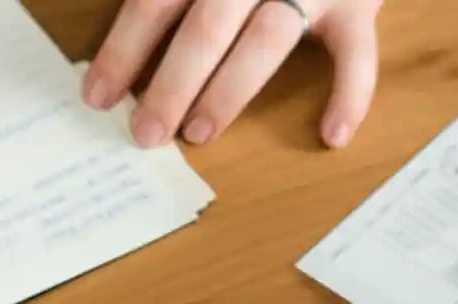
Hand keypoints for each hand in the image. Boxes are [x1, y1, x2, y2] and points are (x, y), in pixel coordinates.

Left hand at [83, 0, 381, 149]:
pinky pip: (358, 55)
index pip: (157, 0)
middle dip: (170, 84)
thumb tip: (126, 23)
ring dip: (229, 91)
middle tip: (145, 133)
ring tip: (198, 133)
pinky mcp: (359, 5)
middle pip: (206, 26)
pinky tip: (331, 137)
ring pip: (266, 40)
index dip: (124, 48)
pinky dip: (350, 97)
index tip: (98, 94)